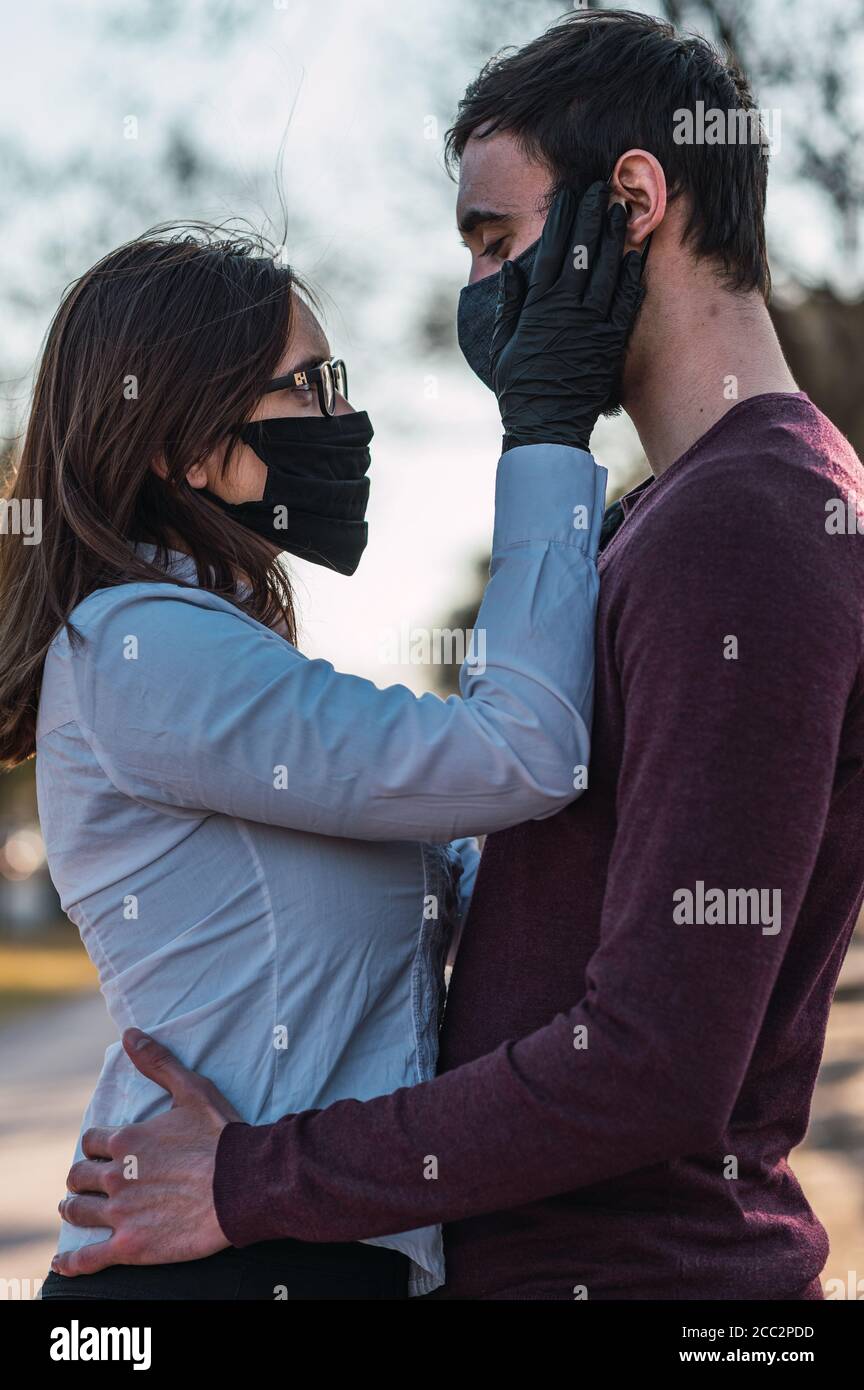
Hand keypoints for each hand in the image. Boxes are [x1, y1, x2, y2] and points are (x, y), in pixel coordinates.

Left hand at [51, 1028, 240, 1275]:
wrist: (244, 1183)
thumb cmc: (221, 1136)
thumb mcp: (192, 1089)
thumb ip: (158, 1062)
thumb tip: (130, 1034)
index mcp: (126, 1141)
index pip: (91, 1142)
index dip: (95, 1146)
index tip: (102, 1151)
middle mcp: (115, 1177)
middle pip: (78, 1177)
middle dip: (81, 1178)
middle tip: (86, 1182)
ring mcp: (120, 1214)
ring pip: (78, 1212)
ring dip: (74, 1210)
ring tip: (75, 1210)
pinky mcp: (130, 1246)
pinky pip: (88, 1259)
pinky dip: (72, 1262)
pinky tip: (65, 1262)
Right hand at [491, 181, 645, 451]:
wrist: (545, 424)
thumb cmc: (519, 385)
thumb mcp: (503, 342)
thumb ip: (509, 303)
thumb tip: (511, 268)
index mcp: (538, 305)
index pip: (553, 250)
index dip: (563, 219)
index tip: (569, 194)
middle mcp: (567, 308)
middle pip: (584, 250)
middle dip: (592, 216)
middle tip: (601, 187)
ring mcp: (592, 324)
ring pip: (608, 269)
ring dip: (616, 237)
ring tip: (622, 209)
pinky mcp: (611, 341)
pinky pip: (625, 301)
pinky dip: (631, 275)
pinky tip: (637, 253)